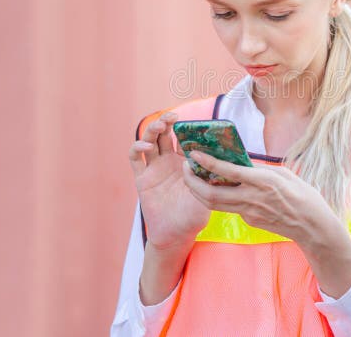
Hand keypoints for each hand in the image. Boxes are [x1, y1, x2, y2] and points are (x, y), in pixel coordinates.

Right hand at [128, 112, 210, 250]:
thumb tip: (215, 156)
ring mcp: (154, 168)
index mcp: (185, 162)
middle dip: (166, 122)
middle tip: (172, 116)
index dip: (184, 127)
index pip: (182, 138)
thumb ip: (208, 174)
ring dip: (152, 129)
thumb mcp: (207, 191)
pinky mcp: (141, 178)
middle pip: (164, 134)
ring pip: (149, 141)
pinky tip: (146, 146)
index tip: (191, 121)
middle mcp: (168, 161)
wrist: (176, 234)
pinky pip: (135, 159)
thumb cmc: (195, 214)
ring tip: (160, 126)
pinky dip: (137, 147)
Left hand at [184, 151, 350, 297]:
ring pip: (214, 204)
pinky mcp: (249, 221)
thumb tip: (240, 164)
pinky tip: (219, 187)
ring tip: (193, 177)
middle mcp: (252, 199)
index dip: (207, 162)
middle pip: (210, 194)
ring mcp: (248, 213)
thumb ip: (259, 170)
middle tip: (185, 168)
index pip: (227, 172)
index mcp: (263, 182)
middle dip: (192, 181)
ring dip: (199, 191)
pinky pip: (229, 208)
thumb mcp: (283, 174)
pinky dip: (219, 197)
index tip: (194, 154)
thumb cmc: (303, 195)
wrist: (312, 226)